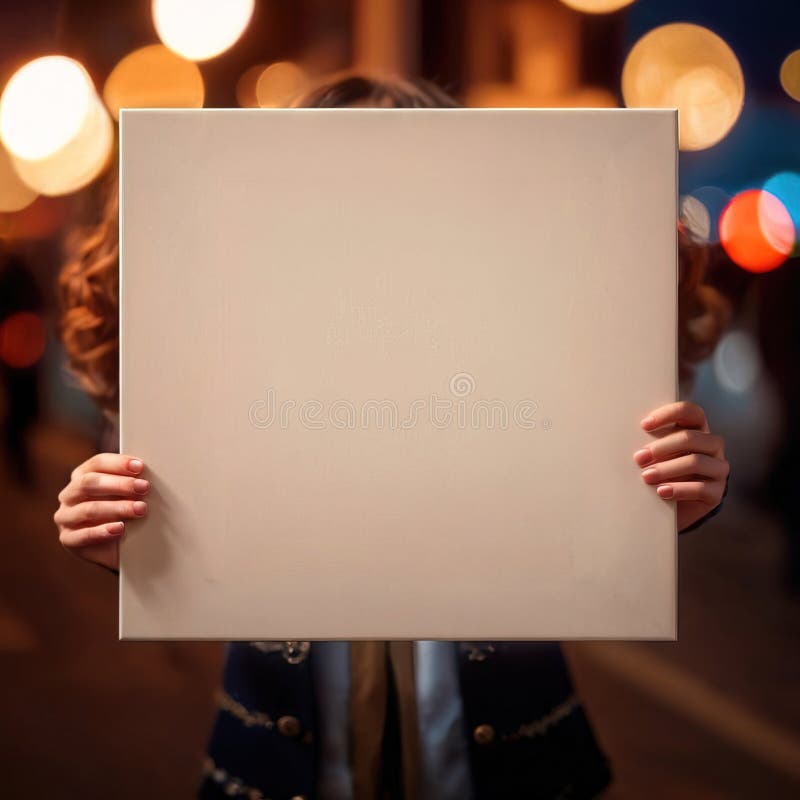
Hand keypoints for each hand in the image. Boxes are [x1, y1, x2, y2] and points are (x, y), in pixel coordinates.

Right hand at [54, 453, 148, 571]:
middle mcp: (70, 494)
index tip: (140, 467)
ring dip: (117, 508)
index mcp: (83, 476)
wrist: (121, 548)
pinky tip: (120, 528)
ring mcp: (66, 517)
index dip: (119, 463)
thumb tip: (147, 474)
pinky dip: (103, 531)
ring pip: (88, 509)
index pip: (97, 463)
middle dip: (120, 484)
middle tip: (144, 487)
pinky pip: (83, 535)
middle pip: (89, 483)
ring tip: (140, 509)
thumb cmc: (125, 512)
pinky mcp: (68, 539)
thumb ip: (132, 483)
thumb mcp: (129, 495)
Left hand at [633, 401, 728, 532]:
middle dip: (661, 447)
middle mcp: (712, 446)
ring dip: (667, 469)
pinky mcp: (716, 493)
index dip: (668, 414)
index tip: (644, 425)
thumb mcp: (654, 455)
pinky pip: (700, 488)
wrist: (669, 508)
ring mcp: (718, 469)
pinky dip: (678, 489)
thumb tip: (630, 438)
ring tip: (646, 477)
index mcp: (697, 430)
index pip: (690, 411)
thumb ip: (650, 443)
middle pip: (691, 437)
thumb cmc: (659, 473)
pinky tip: (661, 491)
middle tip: (639, 458)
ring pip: (695, 462)